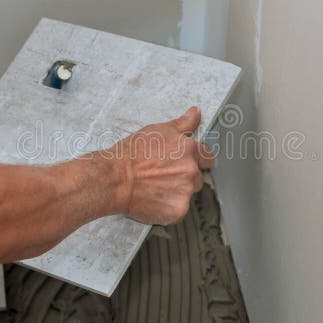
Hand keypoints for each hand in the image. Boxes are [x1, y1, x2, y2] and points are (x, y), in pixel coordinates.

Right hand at [111, 106, 214, 224]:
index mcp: (189, 149)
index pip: (207, 157)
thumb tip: (196, 112)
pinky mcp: (178, 209)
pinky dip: (169, 208)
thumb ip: (183, 123)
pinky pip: (179, 210)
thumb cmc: (131, 154)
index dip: (197, 160)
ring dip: (177, 192)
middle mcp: (191, 170)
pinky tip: (154, 199)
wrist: (115, 178)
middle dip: (185, 177)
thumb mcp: (157, 130)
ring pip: (188, 193)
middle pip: (198, 177)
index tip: (183, 163)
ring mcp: (186, 191)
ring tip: (156, 187)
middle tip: (163, 175)